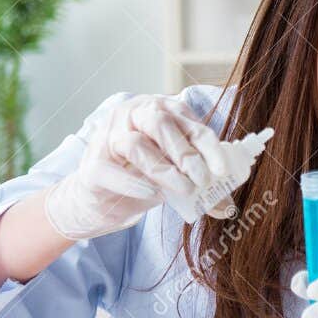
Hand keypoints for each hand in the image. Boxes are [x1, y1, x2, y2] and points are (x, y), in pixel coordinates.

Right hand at [44, 94, 241, 240]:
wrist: (103, 195)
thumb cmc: (144, 175)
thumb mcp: (176, 174)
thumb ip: (199, 184)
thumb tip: (226, 207)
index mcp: (160, 110)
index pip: (188, 122)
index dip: (208, 145)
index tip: (222, 169)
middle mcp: (132, 115)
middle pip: (160, 123)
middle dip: (186, 153)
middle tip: (203, 179)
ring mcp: (108, 136)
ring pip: (136, 144)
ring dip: (164, 170)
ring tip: (185, 190)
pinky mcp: (92, 163)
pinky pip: (111, 170)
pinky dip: (133, 182)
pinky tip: (151, 193)